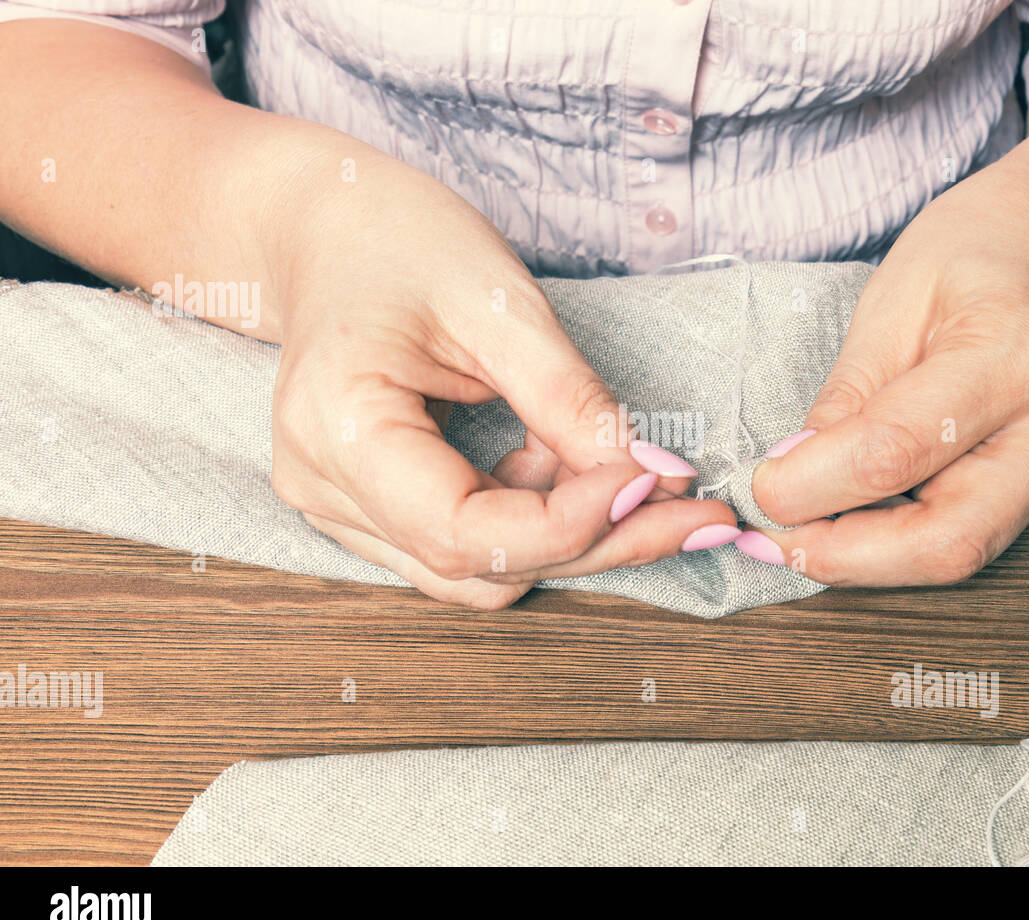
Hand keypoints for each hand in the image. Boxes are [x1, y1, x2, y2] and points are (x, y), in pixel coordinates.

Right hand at [267, 157, 733, 607]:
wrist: (328, 229)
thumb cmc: (401, 239)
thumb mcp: (499, 302)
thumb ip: (569, 400)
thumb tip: (646, 479)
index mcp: (339, 425)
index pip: (464, 531)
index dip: (571, 523)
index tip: (654, 480)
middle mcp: (323, 485)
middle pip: (477, 566)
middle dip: (597, 542)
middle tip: (694, 511)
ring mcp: (338, 506)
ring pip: (475, 571)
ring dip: (569, 536)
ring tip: (625, 467)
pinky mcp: (368, 508)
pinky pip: (464, 545)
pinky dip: (533, 519)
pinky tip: (565, 458)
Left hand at [747, 152, 1028, 585]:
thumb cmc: (984, 242)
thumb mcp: (895, 294)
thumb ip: (848, 394)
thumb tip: (793, 475)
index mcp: (1013, 352)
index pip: (898, 449)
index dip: (814, 484)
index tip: (761, 485)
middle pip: (948, 541)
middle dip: (846, 557)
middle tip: (774, 539)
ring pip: (962, 554)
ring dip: (867, 560)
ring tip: (799, 532)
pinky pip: (969, 533)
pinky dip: (896, 543)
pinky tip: (848, 520)